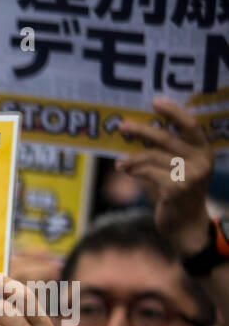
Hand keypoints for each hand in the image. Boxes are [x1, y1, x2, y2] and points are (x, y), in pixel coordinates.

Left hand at [116, 97, 213, 256]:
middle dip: (142, 130)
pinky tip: (125, 170)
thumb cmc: (177, 193)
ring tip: (121, 162)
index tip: (154, 101)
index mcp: (204, 151)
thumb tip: (137, 131)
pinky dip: (133, 171)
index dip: (173, 111)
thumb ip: (166, 152)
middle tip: (123, 125)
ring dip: (132, 158)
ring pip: (152, 157)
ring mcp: (189, 176)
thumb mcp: (178, 169)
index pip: (190, 124)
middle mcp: (201, 161)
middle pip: (166, 138)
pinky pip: (147, 173)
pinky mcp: (175, 189)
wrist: (185, 224)